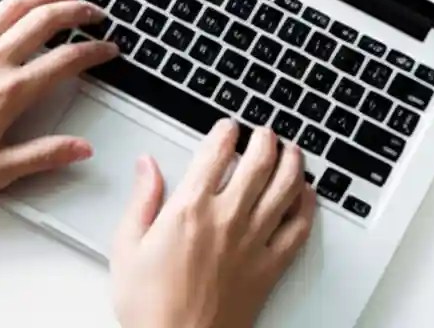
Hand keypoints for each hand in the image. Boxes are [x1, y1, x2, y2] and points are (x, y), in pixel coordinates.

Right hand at [110, 120, 316, 327]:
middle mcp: (227, 219)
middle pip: (259, 162)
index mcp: (190, 209)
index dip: (226, 131)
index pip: (216, 152)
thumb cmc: (151, 307)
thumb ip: (142, 200)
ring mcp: (253, 242)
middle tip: (265, 132)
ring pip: (286, 188)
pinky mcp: (270, 267)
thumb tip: (146, 166)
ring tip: (291, 151)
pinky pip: (299, 228)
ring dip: (292, 162)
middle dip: (265, 138)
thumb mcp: (127, 247)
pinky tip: (306, 195)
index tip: (228, 126)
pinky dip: (307, 206)